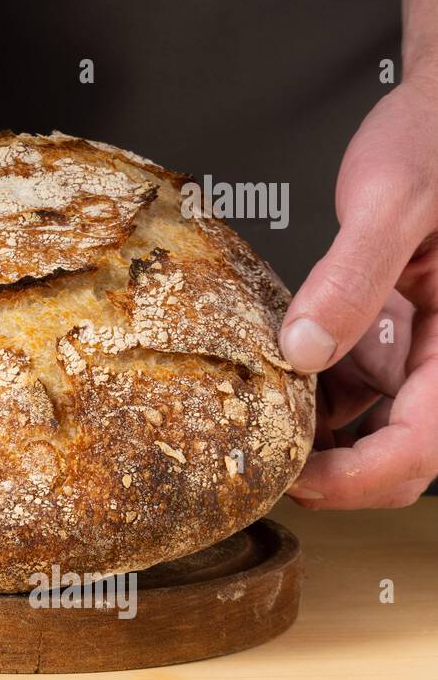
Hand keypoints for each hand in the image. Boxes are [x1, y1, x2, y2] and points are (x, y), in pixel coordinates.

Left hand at [280, 76, 437, 507]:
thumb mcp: (393, 197)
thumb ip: (352, 276)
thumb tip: (302, 351)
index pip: (429, 441)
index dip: (364, 477)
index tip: (301, 483)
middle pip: (410, 449)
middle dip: (343, 472)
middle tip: (266, 469)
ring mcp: (435, 343)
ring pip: (386, 422)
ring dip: (329, 438)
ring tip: (260, 431)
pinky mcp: (408, 328)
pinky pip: (370, 382)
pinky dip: (326, 394)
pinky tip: (279, 384)